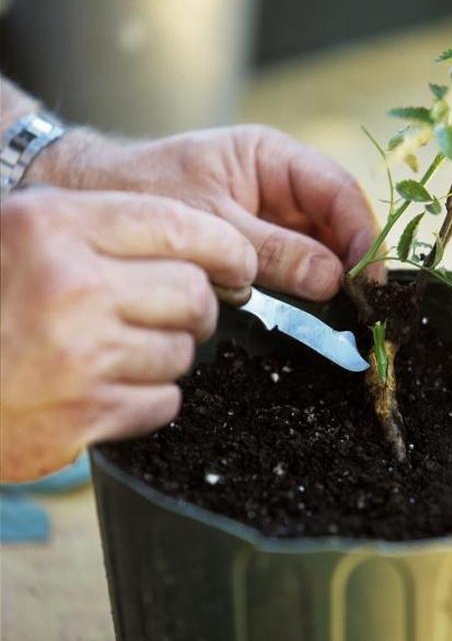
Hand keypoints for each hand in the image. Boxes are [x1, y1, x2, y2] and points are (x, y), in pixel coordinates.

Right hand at [0, 188, 255, 480]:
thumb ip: (100, 230)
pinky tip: (107, 387)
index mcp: (53, 227)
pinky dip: (147, 397)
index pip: (179, 225)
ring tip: (116, 350)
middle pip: (193, 294)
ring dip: (163, 354)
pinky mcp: (85, 414)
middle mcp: (71, 287)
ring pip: (182, 352)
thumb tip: (200, 246)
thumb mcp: (23, 236)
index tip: (238, 261)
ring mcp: (80, 356)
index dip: (225, 247)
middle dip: (194, 308)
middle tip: (171, 312)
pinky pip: (162, 401)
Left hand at [29, 125, 380, 299]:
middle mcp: (280, 183)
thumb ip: (273, 252)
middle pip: (337, 220)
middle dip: (353, 260)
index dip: (362, 233)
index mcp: (271, 157)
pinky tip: (315, 309)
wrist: (97, 198)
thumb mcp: (212, 224)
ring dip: (333, 277)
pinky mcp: (259, 243)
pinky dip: (307, 287)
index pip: (337, 190)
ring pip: (322, 246)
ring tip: (346, 311)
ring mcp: (272, 214)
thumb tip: (333, 279)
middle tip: (363, 305)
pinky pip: (296, 263)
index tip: (369, 277)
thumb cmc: (145, 193)